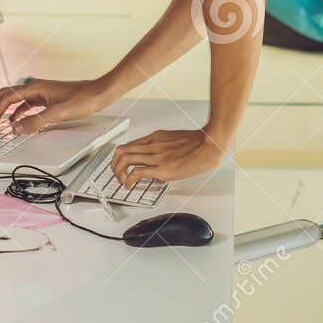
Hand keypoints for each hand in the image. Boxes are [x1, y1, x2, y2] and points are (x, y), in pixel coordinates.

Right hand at [0, 78, 106, 133]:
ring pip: (15, 101)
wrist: (99, 93)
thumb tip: (15, 128)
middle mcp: (35, 88)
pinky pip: (25, 104)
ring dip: (3, 112)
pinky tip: (16, 121)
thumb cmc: (83, 99)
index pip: (6, 98)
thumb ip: (35, 122)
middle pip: (6, 97)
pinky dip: (17, 113)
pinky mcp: (47, 98)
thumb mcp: (57, 114)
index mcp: (34, 88)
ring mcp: (40, 92)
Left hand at [110, 128, 225, 185]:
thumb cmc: (198, 143)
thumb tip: (160, 156)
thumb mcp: (175, 139)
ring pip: (125, 160)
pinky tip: (129, 185)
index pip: (130, 144)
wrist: (209, 146)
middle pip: (122, 150)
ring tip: (120, 181)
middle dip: (114, 164)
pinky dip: (128, 180)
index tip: (121, 164)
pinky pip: (137, 172)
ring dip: (118, 172)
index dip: (121, 155)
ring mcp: (156, 156)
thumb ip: (164, 145)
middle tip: (116, 173)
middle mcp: (152, 145)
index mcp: (156, 137)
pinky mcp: (161, 168)